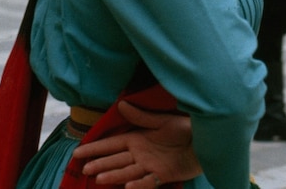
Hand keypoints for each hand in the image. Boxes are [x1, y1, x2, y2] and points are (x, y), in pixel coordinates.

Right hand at [72, 101, 200, 187]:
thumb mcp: (162, 121)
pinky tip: (127, 187)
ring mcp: (150, 166)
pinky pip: (149, 182)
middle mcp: (141, 154)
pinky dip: (139, 186)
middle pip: (115, 160)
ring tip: (98, 179)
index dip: (96, 148)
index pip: (112, 144)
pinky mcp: (163, 176)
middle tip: (83, 169)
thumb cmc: (185, 129)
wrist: (207, 142)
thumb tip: (121, 104)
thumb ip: (141, 117)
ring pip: (127, 172)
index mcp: (138, 139)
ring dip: (113, 176)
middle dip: (99, 164)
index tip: (78, 152)